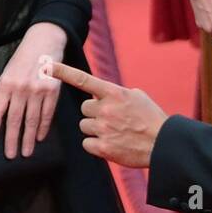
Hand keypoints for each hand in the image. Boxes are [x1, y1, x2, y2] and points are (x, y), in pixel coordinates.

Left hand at [0, 22, 67, 158]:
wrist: (44, 42)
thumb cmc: (22, 60)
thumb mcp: (7, 73)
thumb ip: (4, 93)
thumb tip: (0, 118)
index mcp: (4, 84)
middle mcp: (20, 88)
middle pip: (14, 120)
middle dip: (11, 140)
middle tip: (9, 156)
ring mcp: (37, 90)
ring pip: (31, 120)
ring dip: (27, 138)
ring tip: (25, 152)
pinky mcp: (53, 91)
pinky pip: (47, 114)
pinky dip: (43, 127)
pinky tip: (38, 138)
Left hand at [50, 62, 167, 168]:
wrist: (165, 145)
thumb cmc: (151, 119)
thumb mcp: (135, 97)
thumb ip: (113, 93)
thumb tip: (96, 93)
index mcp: (114, 93)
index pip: (83, 80)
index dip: (63, 72)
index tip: (46, 65)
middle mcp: (106, 109)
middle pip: (85, 108)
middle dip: (95, 113)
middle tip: (114, 119)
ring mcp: (103, 128)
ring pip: (84, 125)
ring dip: (96, 128)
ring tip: (116, 132)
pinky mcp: (102, 147)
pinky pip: (86, 143)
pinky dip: (96, 144)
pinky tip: (112, 144)